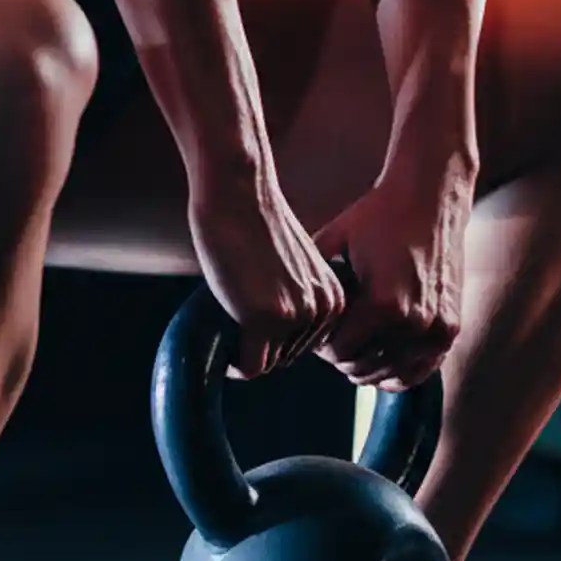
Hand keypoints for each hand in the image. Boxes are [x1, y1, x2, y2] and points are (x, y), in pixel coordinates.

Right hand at [189, 174, 345, 379]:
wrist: (238, 194)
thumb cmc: (255, 224)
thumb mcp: (294, 268)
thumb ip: (298, 297)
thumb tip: (279, 336)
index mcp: (335, 297)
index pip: (306, 345)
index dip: (277, 339)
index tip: (256, 323)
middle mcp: (323, 308)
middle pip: (287, 357)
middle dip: (261, 345)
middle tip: (237, 321)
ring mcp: (295, 315)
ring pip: (268, 364)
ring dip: (247, 350)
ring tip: (231, 322)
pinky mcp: (264, 318)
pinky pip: (250, 367)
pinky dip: (235, 365)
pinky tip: (225, 348)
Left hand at [313, 175, 472, 390]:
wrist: (430, 195)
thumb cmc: (377, 215)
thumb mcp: (334, 240)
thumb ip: (311, 277)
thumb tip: (283, 308)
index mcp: (382, 304)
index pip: (338, 352)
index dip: (321, 346)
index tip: (316, 333)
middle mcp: (413, 322)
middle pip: (363, 366)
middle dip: (342, 356)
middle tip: (333, 340)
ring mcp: (436, 327)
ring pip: (390, 374)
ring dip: (368, 366)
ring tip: (354, 347)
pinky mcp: (450, 326)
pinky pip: (421, 370)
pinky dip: (399, 372)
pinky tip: (381, 363)